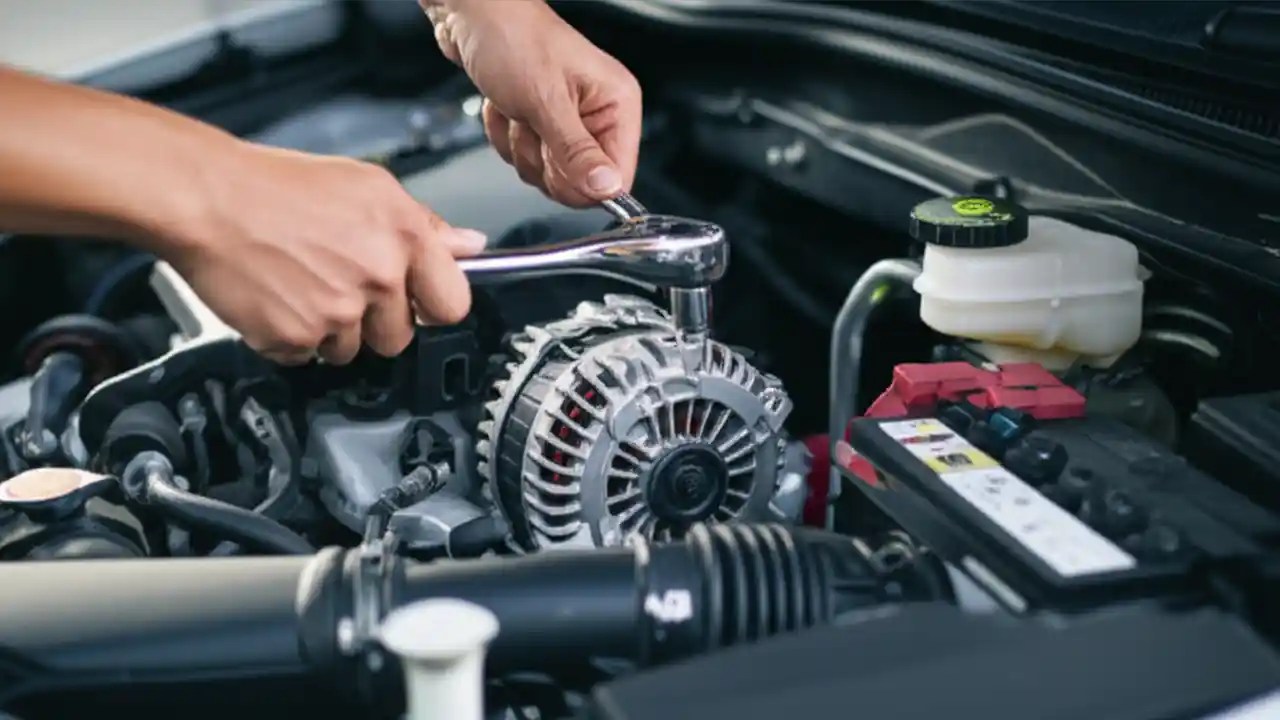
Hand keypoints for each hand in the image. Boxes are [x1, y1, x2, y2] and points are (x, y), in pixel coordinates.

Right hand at [162, 142, 485, 364]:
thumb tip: (468, 245)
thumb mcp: (364, 185)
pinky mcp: (297, 337)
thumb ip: (423, 223)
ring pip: (353, 350)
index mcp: (403, 236)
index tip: (420, 301)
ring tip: (304, 285)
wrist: (204, 197)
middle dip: (377, 320)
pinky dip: (292, 337)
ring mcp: (338, 312)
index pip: (454, 302)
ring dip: (332, 330)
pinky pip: (308, 355)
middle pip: (401, 335)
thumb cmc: (275, 185)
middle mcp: (377, 276)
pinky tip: (280, 297)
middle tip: (342, 285)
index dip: (434, 305)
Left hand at [422, 0, 641, 207]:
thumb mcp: (545, 100)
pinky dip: (506, 139)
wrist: (471, 18)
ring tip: (518, 108)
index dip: (583, 182)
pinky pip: (527, 161)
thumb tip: (608, 188)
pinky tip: (506, 109)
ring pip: (549, 175)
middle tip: (533, 121)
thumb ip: (576, 151)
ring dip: (521, 146)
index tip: (555, 159)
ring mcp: (570, 124)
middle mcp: (599, 115)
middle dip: (544, 158)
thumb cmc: (512, 38)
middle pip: (580, 182)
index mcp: (617, 104)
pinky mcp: (544, 128)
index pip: (618, 176)